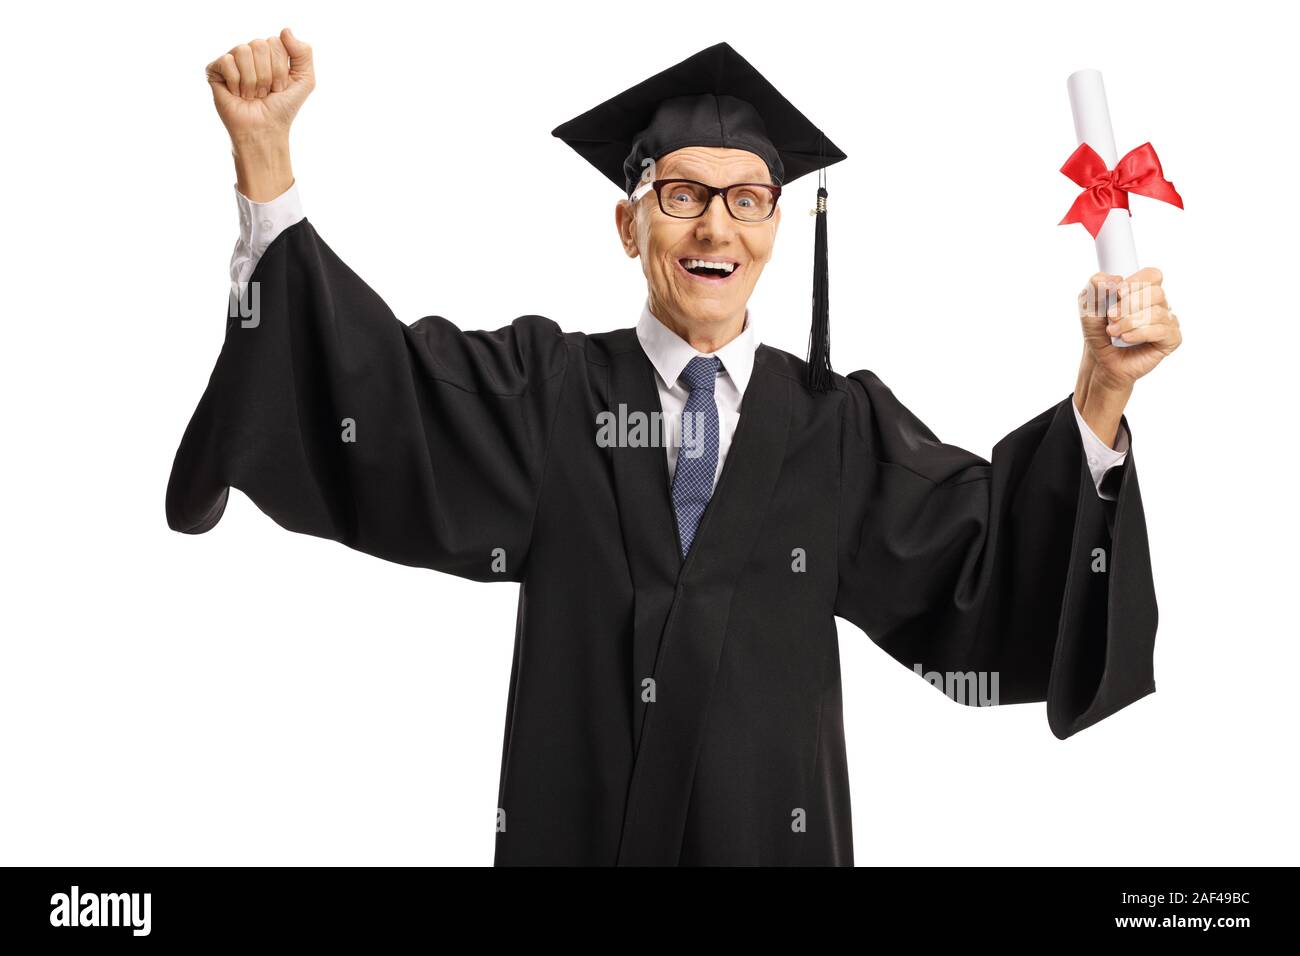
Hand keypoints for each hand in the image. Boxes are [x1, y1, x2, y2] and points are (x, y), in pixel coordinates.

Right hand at [205, 28, 313, 144]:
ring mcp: (232, 60)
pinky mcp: (214, 70)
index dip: (281, 69)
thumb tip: (285, 30)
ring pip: (243, 50)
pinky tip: (237, 94)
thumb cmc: (283, 108)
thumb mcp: (305, 81)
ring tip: (252, 95)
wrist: (264, 130)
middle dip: (267, 75)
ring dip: (253, 80)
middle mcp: (250, 53)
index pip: (276, 42)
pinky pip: (227, 62)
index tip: (280, 87)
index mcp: (269, 52)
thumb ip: (304, 53)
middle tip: (265, 92)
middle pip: (260, 44)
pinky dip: (237, 83)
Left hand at [1078, 267, 1181, 390]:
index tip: (1116, 293)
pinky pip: (1163, 331)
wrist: (1099, 360)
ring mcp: (1167, 322)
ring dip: (1130, 322)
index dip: (1135, 282)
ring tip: (1113, 331)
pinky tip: (1126, 339)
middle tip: (1111, 316)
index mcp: (1142, 291)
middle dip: (1129, 304)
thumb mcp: (1087, 306)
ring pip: (1159, 312)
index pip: (1152, 275)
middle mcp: (1158, 304)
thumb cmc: (1098, 332)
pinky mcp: (1171, 340)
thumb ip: (1095, 286)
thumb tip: (1114, 279)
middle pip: (1157, 292)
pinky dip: (1140, 333)